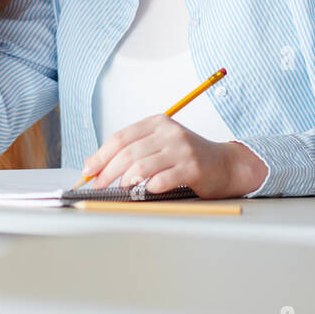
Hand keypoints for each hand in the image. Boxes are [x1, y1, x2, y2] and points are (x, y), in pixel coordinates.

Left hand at [81, 114, 267, 197]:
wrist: (226, 164)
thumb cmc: (188, 157)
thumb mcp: (161, 144)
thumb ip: (135, 150)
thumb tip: (98, 166)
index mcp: (158, 123)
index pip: (121, 137)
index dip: (101, 155)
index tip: (88, 171)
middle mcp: (169, 132)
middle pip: (128, 152)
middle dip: (107, 172)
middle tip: (97, 186)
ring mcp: (182, 149)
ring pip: (141, 166)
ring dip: (126, 181)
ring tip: (123, 189)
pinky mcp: (193, 167)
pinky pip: (161, 179)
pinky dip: (148, 188)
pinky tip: (146, 191)